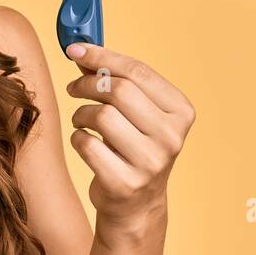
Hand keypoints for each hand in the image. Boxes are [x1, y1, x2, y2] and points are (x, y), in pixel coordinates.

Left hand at [63, 42, 195, 226]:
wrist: (136, 205)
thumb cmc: (132, 148)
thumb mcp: (135, 113)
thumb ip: (114, 80)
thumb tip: (83, 50)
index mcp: (180, 112)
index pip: (138, 72)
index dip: (102, 56)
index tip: (75, 49)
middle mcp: (171, 137)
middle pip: (118, 90)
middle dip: (87, 84)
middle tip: (74, 88)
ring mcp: (151, 162)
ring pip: (101, 116)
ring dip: (81, 114)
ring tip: (82, 120)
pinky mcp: (125, 183)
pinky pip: (87, 144)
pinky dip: (78, 138)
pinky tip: (84, 142)